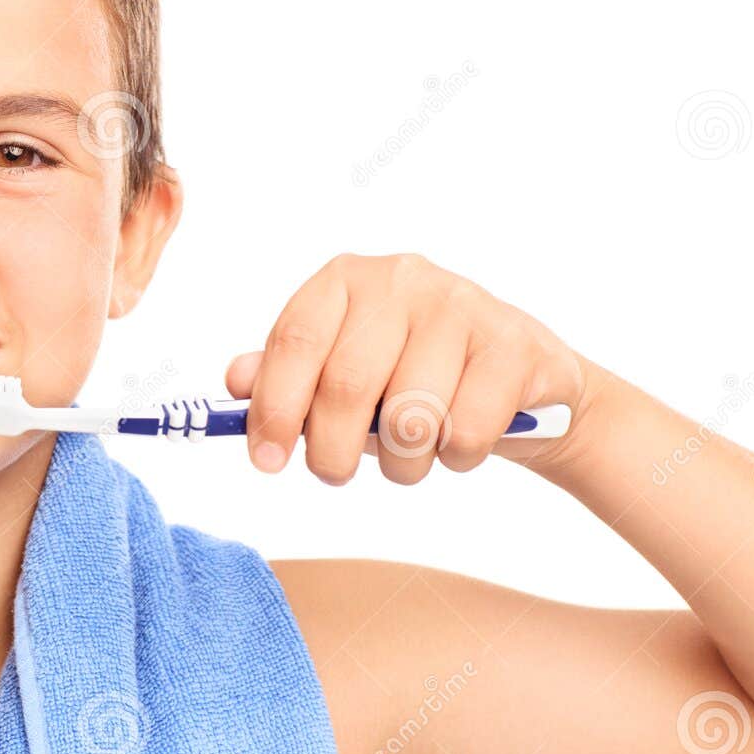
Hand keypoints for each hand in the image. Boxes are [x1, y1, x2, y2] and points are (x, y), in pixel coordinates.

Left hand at [225, 253, 588, 483]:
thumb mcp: (339, 369)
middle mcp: (400, 280)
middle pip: (347, 384)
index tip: (266, 460)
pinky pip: (467, 432)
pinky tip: (458, 440)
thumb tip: (236, 382)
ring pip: (410, 416)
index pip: (295, 341)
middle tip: (333, 473)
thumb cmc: (410, 373)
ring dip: (399, 463)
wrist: (517, 378)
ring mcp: (461, 306)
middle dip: (332, 451)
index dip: (274, 407)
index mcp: (344, 281)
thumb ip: (284, 375)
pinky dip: (456, 458)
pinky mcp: (512, 346)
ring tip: (405, 457)